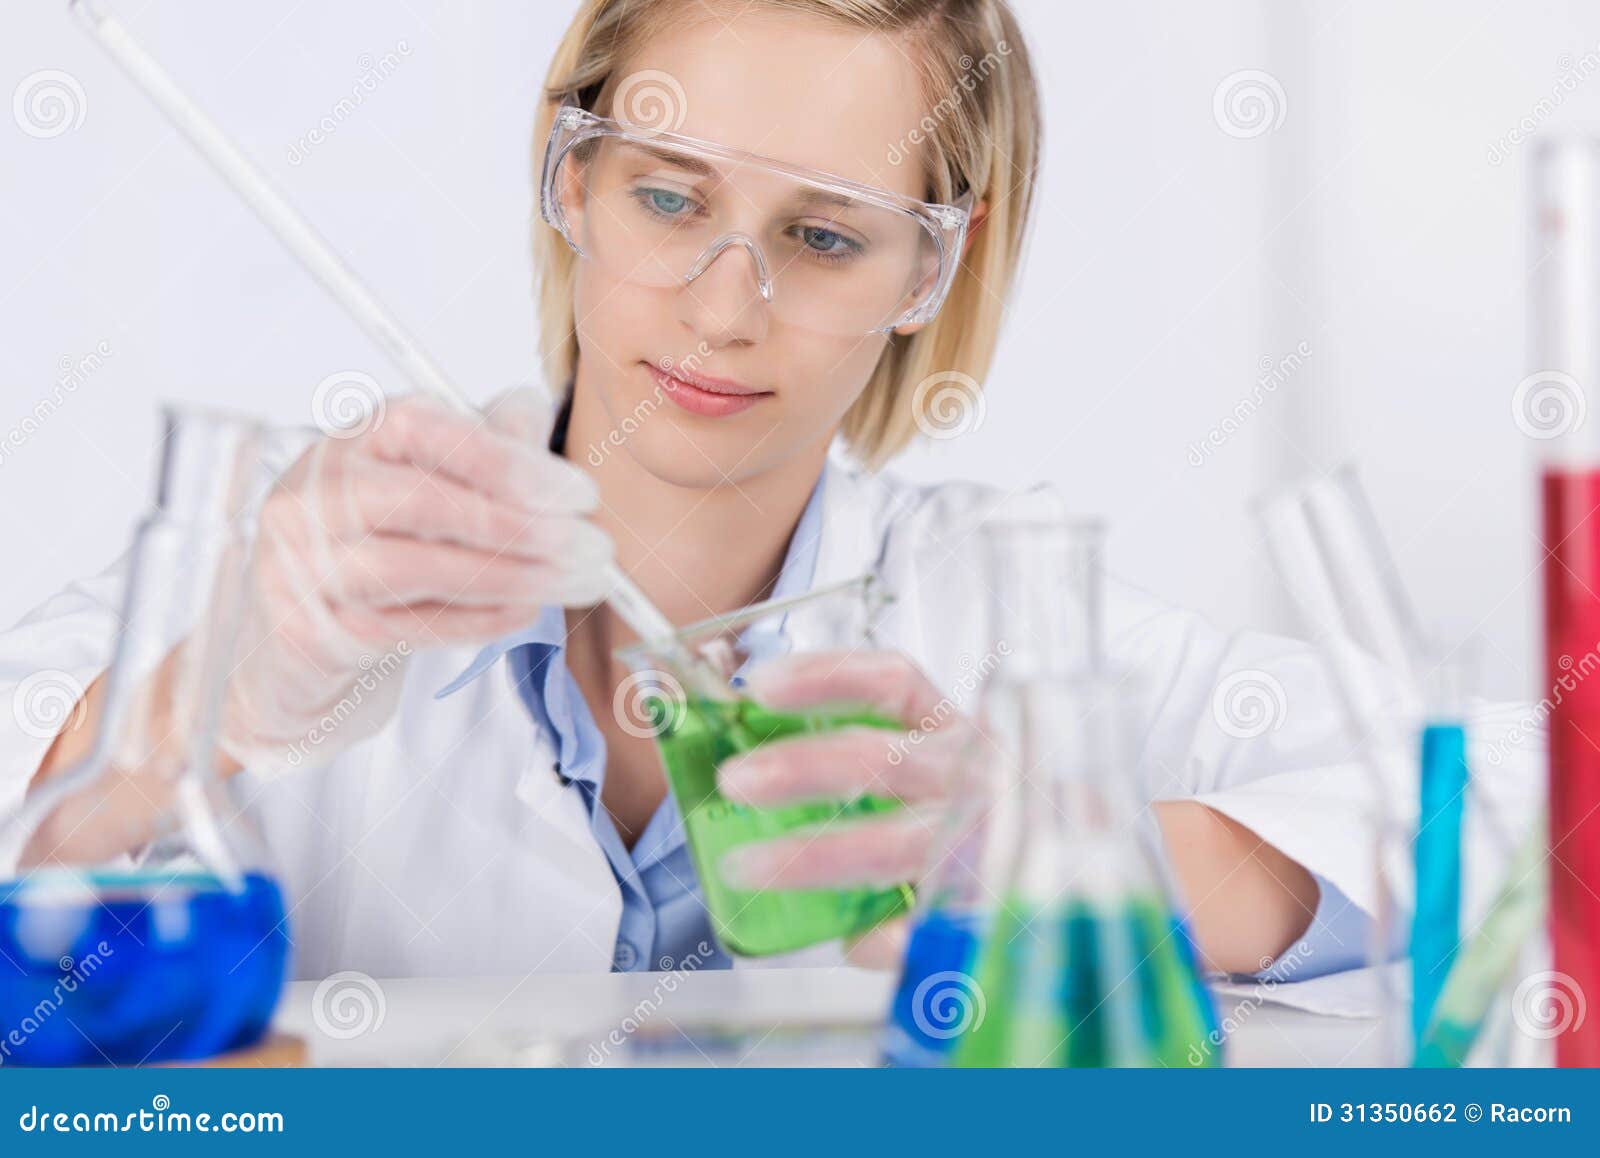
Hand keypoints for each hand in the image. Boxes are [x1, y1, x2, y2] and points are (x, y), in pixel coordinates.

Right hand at [219, 388, 610, 774]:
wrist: (303, 610)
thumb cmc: (394, 525)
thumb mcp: (442, 466)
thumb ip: (495, 436)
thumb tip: (538, 416)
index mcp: (362, 434)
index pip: (433, 432)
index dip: (514, 464)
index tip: (583, 495)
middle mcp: (320, 489)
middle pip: (426, 503)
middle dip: (526, 529)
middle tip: (598, 551)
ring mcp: (307, 560)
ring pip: (417, 570)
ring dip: (514, 579)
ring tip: (578, 585)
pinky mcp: (314, 627)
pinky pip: (407, 626)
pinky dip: (479, 620)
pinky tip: (527, 611)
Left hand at [715, 650, 982, 967]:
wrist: (1085, 882)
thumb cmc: (995, 823)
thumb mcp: (948, 778)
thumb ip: (866, 771)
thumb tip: (771, 776)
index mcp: (955, 733)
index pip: (894, 684)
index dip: (826, 678)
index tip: (762, 685)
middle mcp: (974, 776)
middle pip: (880, 759)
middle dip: (801, 767)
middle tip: (736, 780)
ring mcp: (985, 842)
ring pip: (890, 845)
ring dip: (813, 857)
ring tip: (746, 866)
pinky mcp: (993, 909)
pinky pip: (925, 924)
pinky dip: (884, 935)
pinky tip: (857, 943)